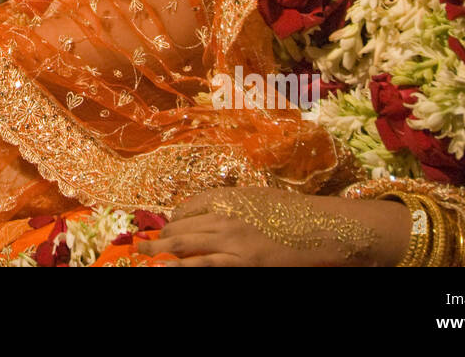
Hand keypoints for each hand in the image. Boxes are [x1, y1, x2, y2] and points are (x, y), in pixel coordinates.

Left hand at [135, 187, 409, 266]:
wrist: (320, 229)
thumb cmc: (292, 213)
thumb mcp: (257, 199)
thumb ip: (231, 204)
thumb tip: (206, 212)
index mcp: (228, 197)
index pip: (189, 206)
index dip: (175, 218)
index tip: (170, 226)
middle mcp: (224, 216)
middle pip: (183, 226)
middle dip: (162, 236)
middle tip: (143, 245)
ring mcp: (232, 241)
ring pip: (186, 245)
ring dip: (161, 251)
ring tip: (143, 255)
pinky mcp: (243, 263)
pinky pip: (206, 266)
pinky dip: (186, 266)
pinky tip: (170, 268)